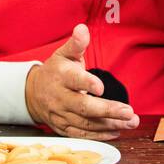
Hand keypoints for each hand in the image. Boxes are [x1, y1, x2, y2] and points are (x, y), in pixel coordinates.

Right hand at [24, 23, 138, 138]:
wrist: (32, 93)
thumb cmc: (56, 70)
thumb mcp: (64, 54)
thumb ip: (76, 43)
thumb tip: (82, 28)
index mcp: (61, 76)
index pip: (73, 80)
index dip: (87, 83)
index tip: (101, 87)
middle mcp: (59, 97)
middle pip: (83, 107)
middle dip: (107, 110)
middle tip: (129, 112)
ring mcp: (60, 114)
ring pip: (86, 123)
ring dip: (110, 124)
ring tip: (131, 122)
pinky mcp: (63, 127)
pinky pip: (82, 134)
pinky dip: (99, 135)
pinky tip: (117, 131)